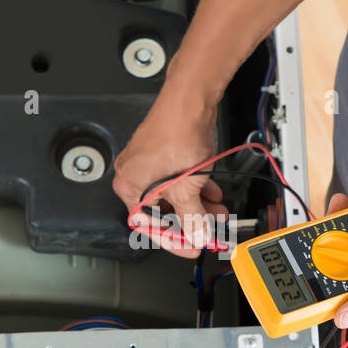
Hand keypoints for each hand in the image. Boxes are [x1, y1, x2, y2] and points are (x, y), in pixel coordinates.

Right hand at [112, 86, 228, 258]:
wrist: (189, 100)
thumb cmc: (177, 134)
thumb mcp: (187, 187)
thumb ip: (192, 217)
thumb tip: (196, 235)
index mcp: (129, 186)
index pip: (147, 226)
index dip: (173, 240)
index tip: (191, 247)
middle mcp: (134, 176)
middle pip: (162, 211)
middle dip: (190, 221)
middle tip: (208, 231)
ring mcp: (149, 165)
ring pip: (174, 196)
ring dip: (197, 206)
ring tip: (217, 212)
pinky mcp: (164, 155)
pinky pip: (178, 180)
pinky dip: (195, 188)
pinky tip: (212, 193)